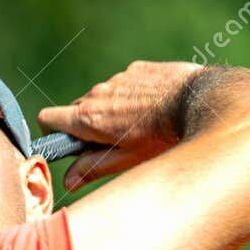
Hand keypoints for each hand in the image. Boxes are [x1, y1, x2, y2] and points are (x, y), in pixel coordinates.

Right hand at [37, 61, 202, 190]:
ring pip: (103, 96)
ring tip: (141, 122)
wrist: (201, 101)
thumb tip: (68, 181)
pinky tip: (155, 105)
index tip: (69, 141)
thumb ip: (92, 168)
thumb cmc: (162, 136)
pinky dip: (132, 93)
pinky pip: (125, 82)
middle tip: (113, 139)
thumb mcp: (126, 160)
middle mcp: (97, 93)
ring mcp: (118, 78)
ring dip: (112, 108)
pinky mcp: (138, 68)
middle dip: (88, 123)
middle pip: (77, 109)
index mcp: (88, 118)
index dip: (53, 131)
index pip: (47, 118)